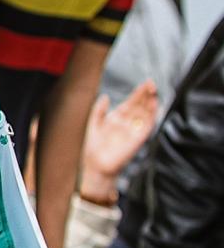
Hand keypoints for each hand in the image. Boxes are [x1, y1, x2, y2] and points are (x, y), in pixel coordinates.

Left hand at [80, 80, 158, 203]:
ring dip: (150, 103)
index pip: (130, 103)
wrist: (94, 164)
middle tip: (151, 83)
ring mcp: (133, 131)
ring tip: (154, 91)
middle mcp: (127, 124)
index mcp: (116, 119)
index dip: (138, 94)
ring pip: (145, 114)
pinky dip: (151, 116)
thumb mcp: (93, 123)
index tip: (145, 83)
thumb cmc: (92, 146)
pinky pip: (147, 126)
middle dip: (145, 95)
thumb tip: (105, 96)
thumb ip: (99, 110)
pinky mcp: (137, 139)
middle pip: (139, 107)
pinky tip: (154, 106)